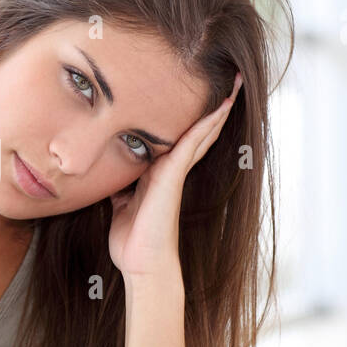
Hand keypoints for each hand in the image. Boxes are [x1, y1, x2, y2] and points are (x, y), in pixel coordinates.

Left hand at [107, 72, 242, 279]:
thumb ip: (122, 185)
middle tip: (231, 81)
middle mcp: (171, 171)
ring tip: (233, 85)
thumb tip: (113, 175)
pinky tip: (218, 109)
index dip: (193, 118)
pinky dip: (204, 126)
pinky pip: (189, 145)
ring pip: (199, 134)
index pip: (180, 139)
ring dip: (217, 110)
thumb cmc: (133, 241)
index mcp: (159, 173)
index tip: (201, 94)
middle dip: (213, 108)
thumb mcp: (121, 204)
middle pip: (197, 132)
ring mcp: (175, 174)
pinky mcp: (172, 178)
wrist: (142, 266)